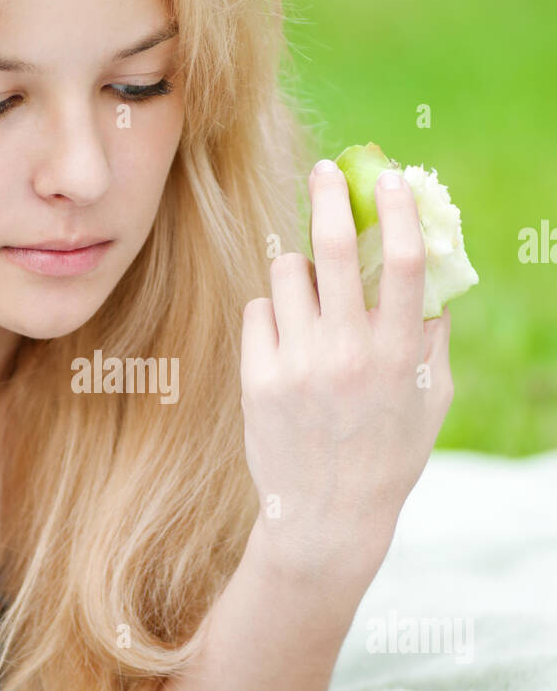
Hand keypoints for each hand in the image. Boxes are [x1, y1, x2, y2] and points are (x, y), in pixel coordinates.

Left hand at [241, 158, 453, 581]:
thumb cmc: (387, 455)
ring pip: (286, 273)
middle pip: (332, 247)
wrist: (325, 518)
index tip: (389, 178)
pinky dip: (272, 315)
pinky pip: (258, 311)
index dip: (397, 210)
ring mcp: (298, 365)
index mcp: (400, 355)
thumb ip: (433, 334)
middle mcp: (348, 353)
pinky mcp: (257, 378)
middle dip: (328, 195)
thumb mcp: (431, 399)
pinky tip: (284, 343)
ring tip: (307, 296)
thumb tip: (433, 270)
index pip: (402, 263)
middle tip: (324, 172)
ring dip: (297, 270)